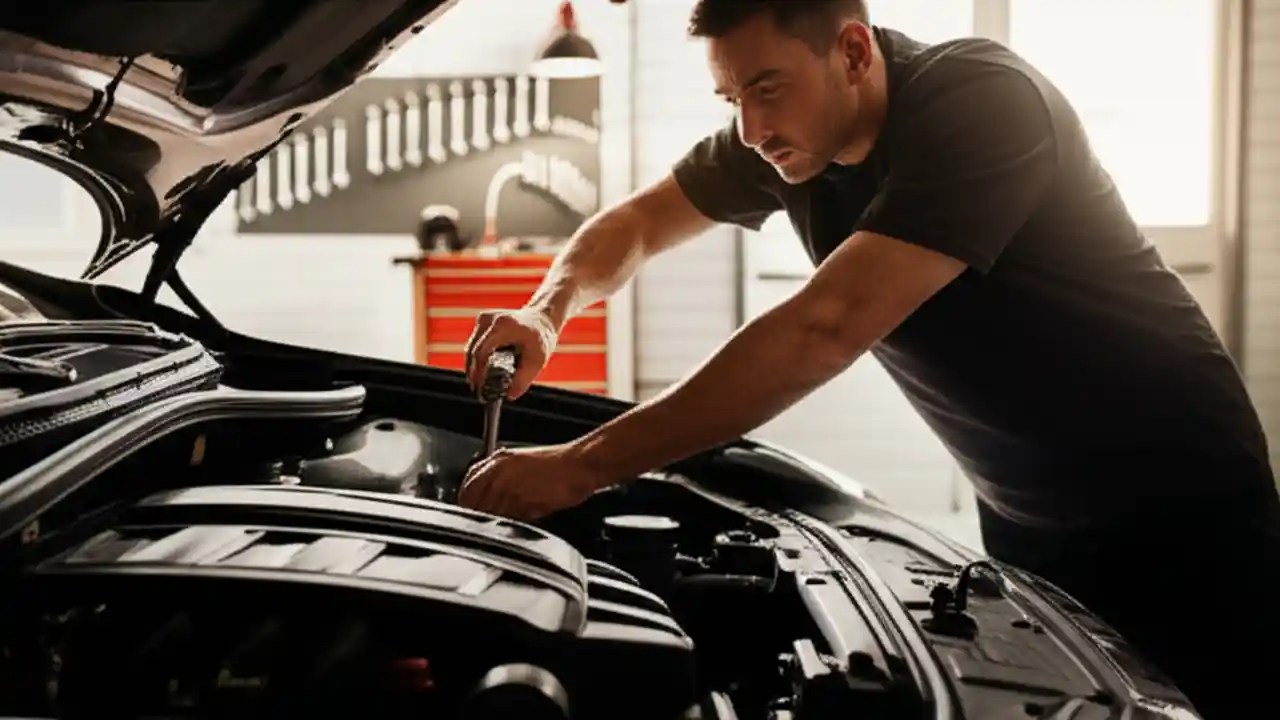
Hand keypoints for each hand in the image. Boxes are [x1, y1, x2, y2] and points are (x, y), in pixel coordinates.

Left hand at [457, 443, 610, 520]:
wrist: (581, 465)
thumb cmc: (560, 464)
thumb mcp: (523, 463)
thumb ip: (503, 478)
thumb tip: (491, 497)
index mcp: (498, 460)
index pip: (468, 485)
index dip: (467, 501)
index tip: (469, 510)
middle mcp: (499, 472)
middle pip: (474, 502)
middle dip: (477, 515)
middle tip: (484, 524)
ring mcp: (509, 488)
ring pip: (490, 514)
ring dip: (495, 522)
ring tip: (508, 523)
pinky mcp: (522, 502)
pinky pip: (509, 520)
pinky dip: (512, 525)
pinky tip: (523, 520)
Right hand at [464, 308, 557, 399]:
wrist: (542, 318)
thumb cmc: (541, 338)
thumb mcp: (538, 360)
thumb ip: (524, 379)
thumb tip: (510, 395)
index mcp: (504, 326)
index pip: (482, 352)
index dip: (478, 372)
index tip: (479, 388)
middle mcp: (491, 319)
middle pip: (473, 350)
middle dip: (473, 372)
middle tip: (477, 390)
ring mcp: (485, 318)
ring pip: (471, 347)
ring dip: (473, 366)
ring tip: (479, 384)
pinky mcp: (482, 321)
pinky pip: (474, 343)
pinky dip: (476, 358)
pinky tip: (481, 371)